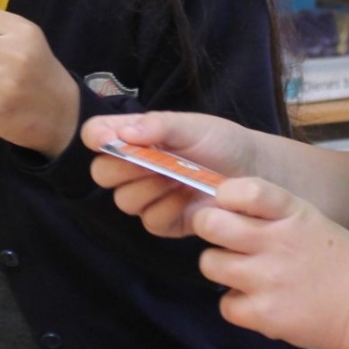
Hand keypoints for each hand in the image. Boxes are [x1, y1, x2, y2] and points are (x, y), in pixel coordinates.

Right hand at [81, 111, 256, 239]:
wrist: (253, 171)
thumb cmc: (220, 141)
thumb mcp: (192, 125)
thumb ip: (158, 126)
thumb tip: (123, 134)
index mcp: (134, 137)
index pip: (96, 134)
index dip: (96, 138)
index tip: (110, 141)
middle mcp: (133, 167)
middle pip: (101, 173)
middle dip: (123, 169)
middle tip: (152, 163)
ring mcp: (147, 196)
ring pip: (124, 201)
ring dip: (150, 190)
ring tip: (177, 179)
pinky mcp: (164, 222)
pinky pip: (150, 222)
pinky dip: (168, 210)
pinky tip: (187, 198)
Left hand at [195, 176, 348, 348]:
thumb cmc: (336, 259)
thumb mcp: (308, 217)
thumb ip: (268, 210)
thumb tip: (219, 205)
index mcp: (291, 213)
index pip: (243, 190)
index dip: (225, 195)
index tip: (228, 204)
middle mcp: (277, 242)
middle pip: (210, 225)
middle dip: (211, 228)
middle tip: (224, 238)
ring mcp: (268, 280)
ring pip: (209, 264)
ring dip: (222, 267)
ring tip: (245, 272)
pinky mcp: (264, 315)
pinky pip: (225, 304)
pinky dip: (237, 304)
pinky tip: (259, 300)